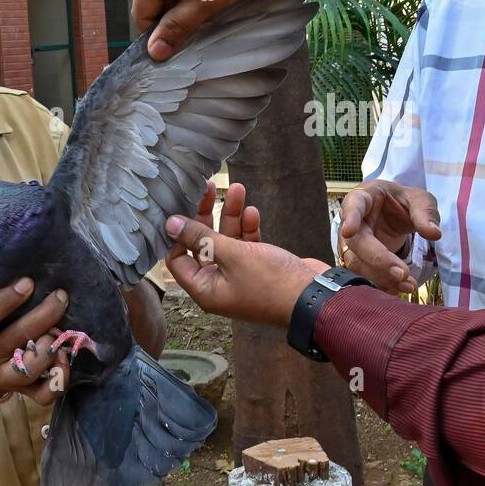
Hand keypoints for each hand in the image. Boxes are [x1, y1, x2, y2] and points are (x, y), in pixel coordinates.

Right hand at [0, 279, 72, 406]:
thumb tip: (27, 273)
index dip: (6, 299)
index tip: (28, 282)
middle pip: (16, 338)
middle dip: (44, 314)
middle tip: (60, 296)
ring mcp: (3, 380)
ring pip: (31, 369)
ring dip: (50, 346)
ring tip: (59, 331)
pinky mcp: (24, 393)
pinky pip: (46, 394)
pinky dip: (61, 376)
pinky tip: (64, 356)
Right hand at [132, 0, 263, 60]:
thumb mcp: (205, 2)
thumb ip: (177, 27)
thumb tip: (154, 52)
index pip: (140, 13)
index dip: (157, 33)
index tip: (178, 45)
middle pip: (153, 0)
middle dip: (173, 16)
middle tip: (200, 26)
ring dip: (184, 3)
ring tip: (209, 7)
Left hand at [165, 182, 327, 326]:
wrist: (314, 296)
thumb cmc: (271, 282)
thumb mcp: (233, 255)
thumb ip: (200, 237)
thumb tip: (170, 224)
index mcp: (205, 288)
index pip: (177, 259)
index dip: (177, 234)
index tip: (182, 207)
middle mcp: (218, 283)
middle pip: (203, 245)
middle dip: (207, 216)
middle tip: (210, 189)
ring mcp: (239, 275)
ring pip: (227, 240)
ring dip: (232, 216)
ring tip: (239, 190)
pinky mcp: (258, 267)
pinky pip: (246, 244)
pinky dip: (247, 228)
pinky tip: (253, 212)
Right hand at [338, 180, 441, 293]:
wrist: (396, 214)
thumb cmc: (404, 202)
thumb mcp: (420, 200)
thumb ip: (426, 213)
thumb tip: (434, 234)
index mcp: (365, 197)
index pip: (353, 204)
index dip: (350, 217)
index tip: (349, 231)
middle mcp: (353, 221)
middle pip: (356, 242)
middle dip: (378, 259)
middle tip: (401, 273)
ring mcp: (354, 243)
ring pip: (358, 263)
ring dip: (381, 277)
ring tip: (408, 285)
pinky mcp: (360, 260)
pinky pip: (365, 275)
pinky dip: (382, 284)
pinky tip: (399, 289)